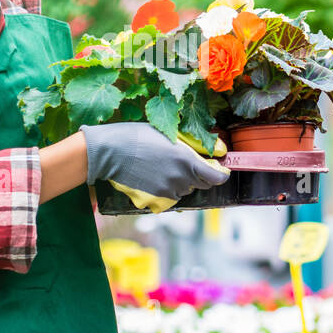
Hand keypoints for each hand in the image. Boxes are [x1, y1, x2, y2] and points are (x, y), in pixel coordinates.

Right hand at [80, 121, 230, 199]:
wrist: (111, 152)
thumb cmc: (137, 136)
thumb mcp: (167, 134)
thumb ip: (188, 146)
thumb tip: (207, 151)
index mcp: (187, 160)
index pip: (216, 177)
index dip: (221, 174)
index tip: (220, 171)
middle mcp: (181, 178)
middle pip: (202, 184)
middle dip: (199, 176)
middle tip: (186, 164)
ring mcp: (168, 190)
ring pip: (185, 190)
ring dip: (182, 182)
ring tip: (165, 168)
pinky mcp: (156, 198)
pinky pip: (171, 196)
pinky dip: (168, 189)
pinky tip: (156, 177)